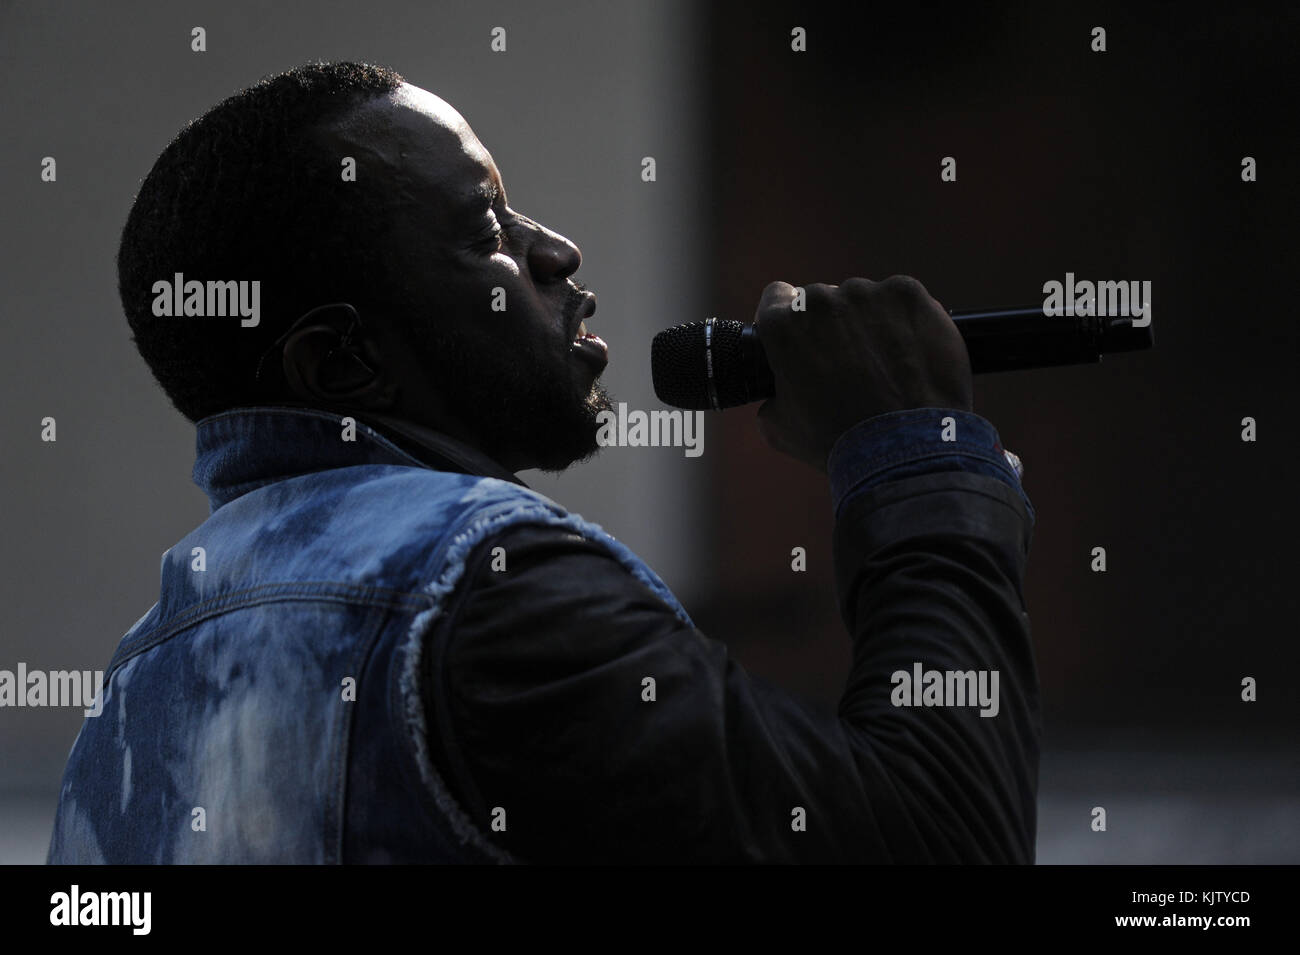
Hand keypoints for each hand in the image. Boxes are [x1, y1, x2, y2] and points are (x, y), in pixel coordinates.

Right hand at [754, 276, 972, 471]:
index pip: (777, 298)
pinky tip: (910, 353)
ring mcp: (867, 293)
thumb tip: (779, 393)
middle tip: (850, 363)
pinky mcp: (908, 294)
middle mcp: (820, 300)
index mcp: (782, 326)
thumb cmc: (841, 442)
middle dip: (832, 326)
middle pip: (823, 300)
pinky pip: (900, 301)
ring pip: (863, 299)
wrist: (906, 448)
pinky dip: (905, 321)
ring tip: (886, 364)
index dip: (790, 320)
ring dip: (869, 322)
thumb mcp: (781, 429)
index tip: (805, 338)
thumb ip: (772, 397)